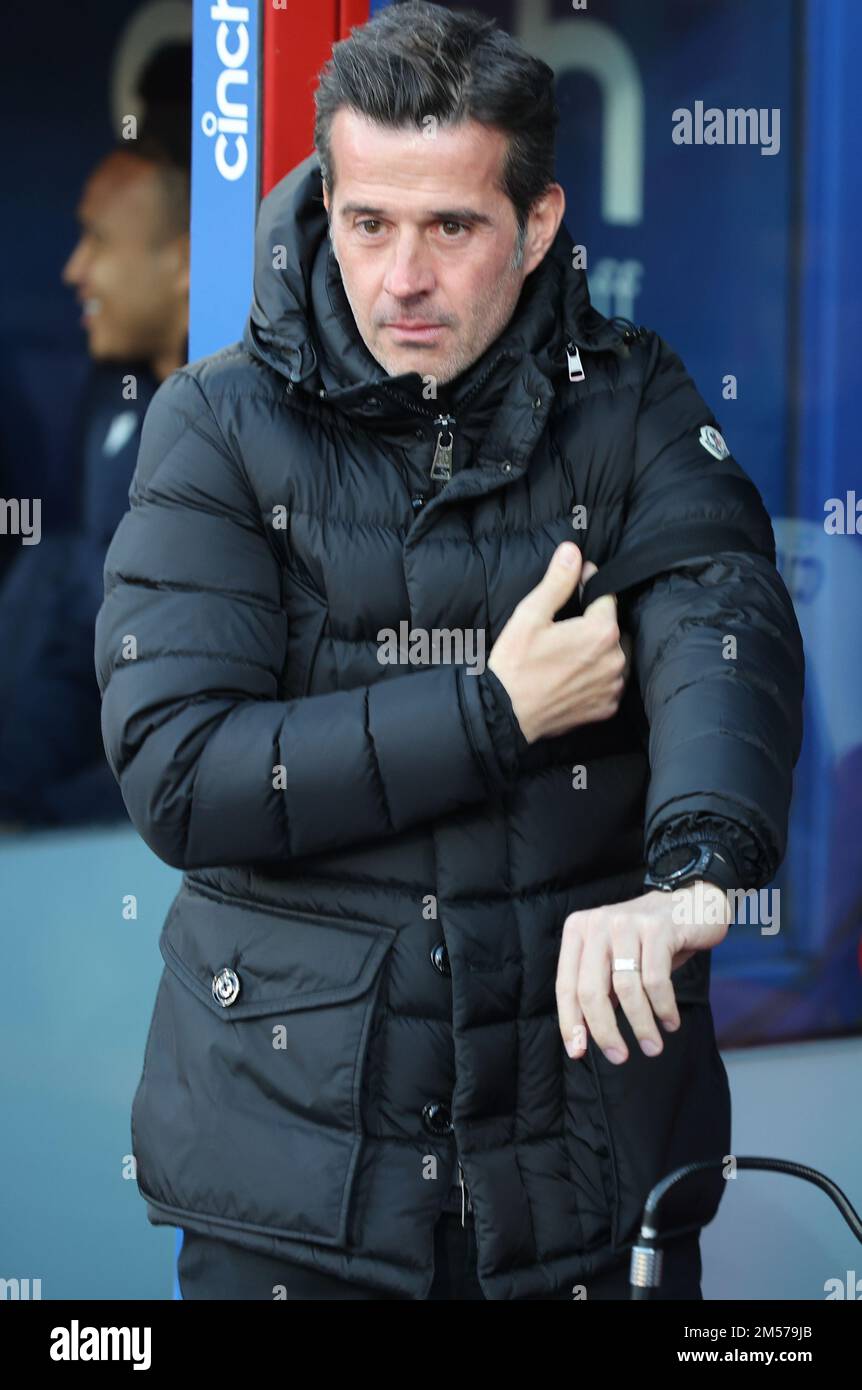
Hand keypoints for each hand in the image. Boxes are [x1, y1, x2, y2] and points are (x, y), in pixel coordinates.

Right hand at [487, 542, 630, 742]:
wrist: (505, 714)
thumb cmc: (515, 664)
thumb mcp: (530, 615)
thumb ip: (557, 582)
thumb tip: (573, 552)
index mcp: (601, 631)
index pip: (606, 595)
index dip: (589, 585)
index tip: (577, 583)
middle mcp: (615, 659)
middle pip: (612, 627)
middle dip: (593, 621)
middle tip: (565, 627)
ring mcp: (612, 686)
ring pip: (613, 656)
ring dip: (597, 650)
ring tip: (568, 652)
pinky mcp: (606, 708)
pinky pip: (609, 683)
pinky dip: (596, 677)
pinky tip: (572, 675)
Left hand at [555, 883, 731, 1063]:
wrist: (692, 904)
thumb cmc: (649, 940)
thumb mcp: (616, 959)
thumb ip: (599, 987)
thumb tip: (583, 1036)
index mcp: (578, 931)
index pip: (566, 985)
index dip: (570, 1022)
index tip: (577, 1052)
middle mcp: (598, 924)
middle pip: (591, 990)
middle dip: (604, 1031)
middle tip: (619, 1057)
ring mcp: (627, 923)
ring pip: (626, 989)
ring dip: (641, 1025)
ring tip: (652, 1046)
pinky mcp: (658, 928)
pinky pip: (656, 981)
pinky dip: (663, 1008)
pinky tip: (670, 1021)